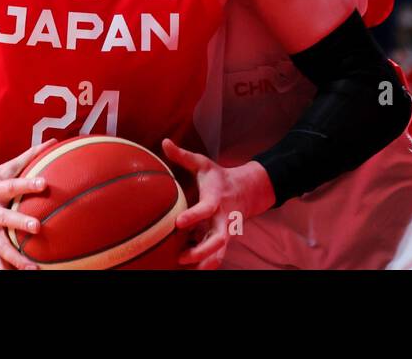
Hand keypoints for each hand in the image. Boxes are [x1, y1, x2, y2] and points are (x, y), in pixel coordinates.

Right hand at [0, 138, 55, 269]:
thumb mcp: (5, 168)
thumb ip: (29, 156)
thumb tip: (53, 141)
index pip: (14, 185)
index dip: (28, 184)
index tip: (44, 183)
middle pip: (5, 218)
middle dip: (20, 223)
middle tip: (37, 227)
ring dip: (15, 257)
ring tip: (33, 268)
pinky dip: (7, 268)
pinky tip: (22, 275)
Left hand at [161, 139, 275, 269]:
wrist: (247, 191)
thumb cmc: (218, 177)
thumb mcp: (203, 164)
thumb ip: (182, 156)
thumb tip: (164, 142)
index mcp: (215, 199)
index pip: (206, 209)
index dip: (194, 216)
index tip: (179, 222)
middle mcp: (222, 219)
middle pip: (218, 239)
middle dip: (201, 250)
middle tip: (181, 257)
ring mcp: (225, 232)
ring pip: (219, 253)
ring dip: (205, 262)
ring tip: (186, 269)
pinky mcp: (223, 241)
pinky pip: (216, 257)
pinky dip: (205, 265)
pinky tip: (189, 270)